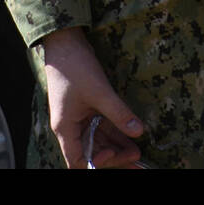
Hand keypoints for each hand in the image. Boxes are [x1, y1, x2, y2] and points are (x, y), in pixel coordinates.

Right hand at [40, 27, 143, 167]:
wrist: (65, 41)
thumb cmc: (74, 67)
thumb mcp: (99, 92)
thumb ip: (118, 113)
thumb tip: (138, 132)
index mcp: (66, 127)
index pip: (78, 160)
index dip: (97, 163)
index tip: (116, 156)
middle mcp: (70, 126)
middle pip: (92, 151)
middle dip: (114, 157)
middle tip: (137, 159)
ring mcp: (78, 116)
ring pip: (98, 139)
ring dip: (116, 145)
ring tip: (138, 151)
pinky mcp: (86, 106)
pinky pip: (101, 125)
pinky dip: (115, 131)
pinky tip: (131, 134)